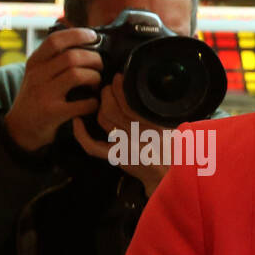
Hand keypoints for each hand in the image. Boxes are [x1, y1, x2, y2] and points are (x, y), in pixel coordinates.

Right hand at [2, 26, 101, 150]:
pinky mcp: (53, 112)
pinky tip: (94, 103)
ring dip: (95, 78)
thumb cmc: (37, 97)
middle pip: (72, 57)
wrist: (20, 127)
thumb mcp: (38, 73)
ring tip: (97, 84)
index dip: (77, 34)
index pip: (55, 40)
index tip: (94, 36)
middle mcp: (37, 74)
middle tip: (101, 66)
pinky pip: (83, 103)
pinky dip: (94, 103)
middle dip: (94, 59)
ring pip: (77, 75)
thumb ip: (54, 59)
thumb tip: (84, 41)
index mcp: (34, 62)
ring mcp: (44, 93)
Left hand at [71, 73, 174, 194]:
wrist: (170, 176)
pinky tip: (77, 122)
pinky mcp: (115, 157)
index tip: (120, 78)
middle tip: (108, 87)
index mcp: (153, 128)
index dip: (120, 88)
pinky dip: (81, 134)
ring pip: (102, 120)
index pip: (129, 103)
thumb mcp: (177, 128)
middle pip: (111, 109)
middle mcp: (136, 136)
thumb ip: (166, 113)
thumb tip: (159, 92)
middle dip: (106, 94)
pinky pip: (92, 146)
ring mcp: (124, 147)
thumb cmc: (177, 152)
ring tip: (103, 99)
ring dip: (99, 106)